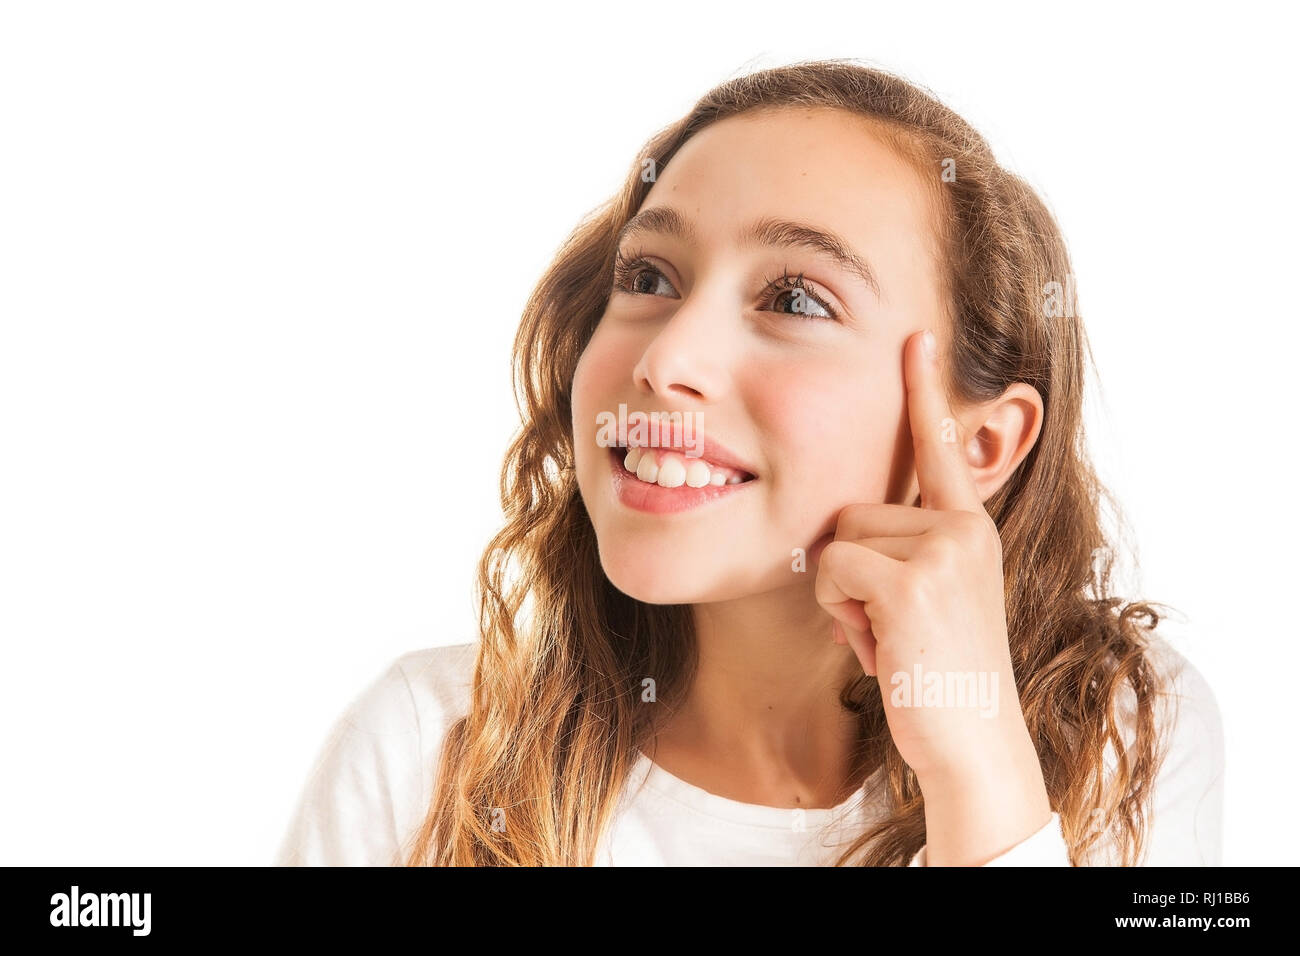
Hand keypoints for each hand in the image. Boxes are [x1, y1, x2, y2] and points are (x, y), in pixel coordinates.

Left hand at [812, 331, 1051, 865]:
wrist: (970, 742)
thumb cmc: (935, 673)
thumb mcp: (928, 599)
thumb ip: (901, 552)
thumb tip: (837, 536)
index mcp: (969, 527)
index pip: (941, 447)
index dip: (927, 389)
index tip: (915, 333)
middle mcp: (965, 528)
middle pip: (850, 512)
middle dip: (850, 574)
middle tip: (891, 624)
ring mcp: (945, 551)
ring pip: (836, 542)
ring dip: (842, 598)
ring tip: (888, 636)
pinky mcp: (915, 581)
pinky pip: (832, 570)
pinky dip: (840, 614)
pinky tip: (880, 647)